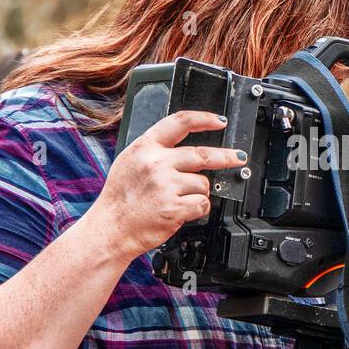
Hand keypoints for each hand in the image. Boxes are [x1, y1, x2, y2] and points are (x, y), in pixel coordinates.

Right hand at [93, 110, 246, 261]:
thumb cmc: (119, 199)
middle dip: (226, 156)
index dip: (205, 119)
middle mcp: (156, 163)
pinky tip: (183, 211)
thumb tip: (182, 145)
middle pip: (203, 154)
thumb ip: (154, 151)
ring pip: (203, 183)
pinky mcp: (174, 207)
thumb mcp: (129, 162)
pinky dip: (198, 209)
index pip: (180, 122)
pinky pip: (202, 204)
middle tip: (238, 158)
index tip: (220, 121)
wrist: (111, 229)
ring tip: (179, 200)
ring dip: (198, 193)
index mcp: (145, 147)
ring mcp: (166, 185)